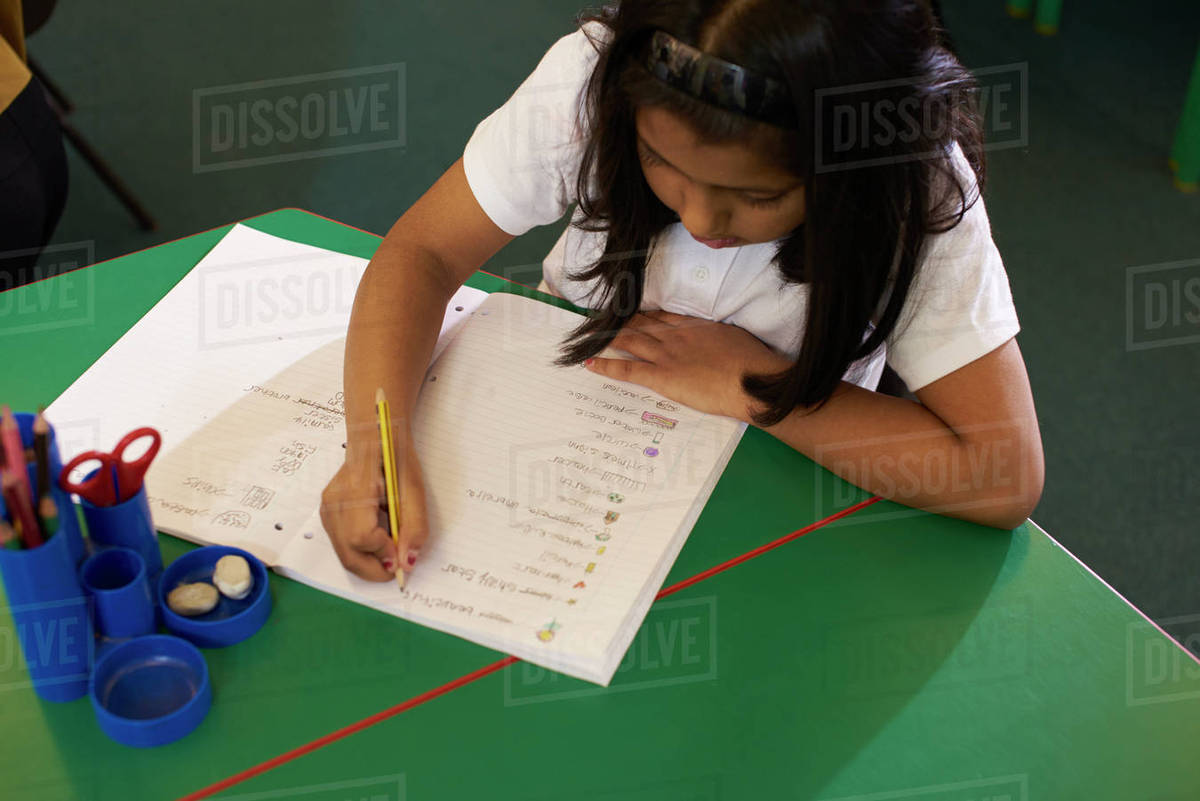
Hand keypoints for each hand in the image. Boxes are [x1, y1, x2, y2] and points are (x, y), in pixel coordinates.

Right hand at [319, 432, 428, 581]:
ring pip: (344, 554)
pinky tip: (378, 539)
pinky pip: (342, 544)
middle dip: (375, 569)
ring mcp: (327, 509)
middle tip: (398, 568)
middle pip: (348, 555)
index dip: (384, 553)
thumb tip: (408, 563)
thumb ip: (413, 529)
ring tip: (390, 550)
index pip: (362, 538)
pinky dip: (360, 551)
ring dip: (368, 562)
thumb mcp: (414, 492)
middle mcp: (334, 503)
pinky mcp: (328, 514)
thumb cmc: (394, 460)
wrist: (374, 439)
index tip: (402, 554)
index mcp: (355, 492)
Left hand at [583, 310, 790, 422]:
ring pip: (630, 340)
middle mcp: (675, 336)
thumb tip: (715, 339)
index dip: (643, 313)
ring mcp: (666, 355)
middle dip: (619, 319)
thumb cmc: (752, 362)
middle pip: (641, 324)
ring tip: (587, 334)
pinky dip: (607, 366)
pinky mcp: (662, 377)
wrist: (752, 380)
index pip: (662, 316)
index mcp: (694, 326)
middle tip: (599, 316)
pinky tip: (590, 363)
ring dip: (606, 337)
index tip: (630, 309)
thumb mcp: (733, 338)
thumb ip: (718, 337)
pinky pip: (629, 370)